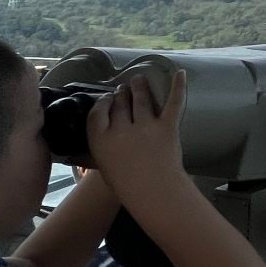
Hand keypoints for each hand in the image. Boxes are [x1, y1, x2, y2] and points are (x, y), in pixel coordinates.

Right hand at [88, 70, 187, 200]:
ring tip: (139, 80)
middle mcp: (121, 128)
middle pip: (120, 104)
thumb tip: (85, 148)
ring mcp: (145, 125)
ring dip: (139, 87)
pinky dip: (178, 87)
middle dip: (121, 94)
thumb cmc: (125, 186)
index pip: (98, 113)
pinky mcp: (167, 126)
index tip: (106, 99)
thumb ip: (98, 151)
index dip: (102, 103)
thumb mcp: (102, 166)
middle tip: (123, 88)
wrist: (154, 192)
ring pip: (141, 99)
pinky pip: (173, 103)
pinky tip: (180, 74)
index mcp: (101, 139)